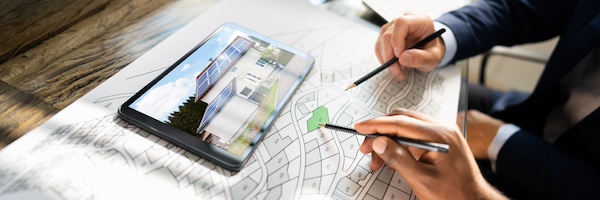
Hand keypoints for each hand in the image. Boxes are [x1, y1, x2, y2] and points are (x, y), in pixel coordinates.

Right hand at [357, 108, 505, 199]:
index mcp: (441, 135)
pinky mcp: (440, 141)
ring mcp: (443, 134)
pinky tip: (391, 160)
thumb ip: (399, 159)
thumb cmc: (454, 195)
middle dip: (381, 134)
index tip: (360, 127)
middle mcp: (443, 129)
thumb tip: (379, 142)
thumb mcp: (422, 180)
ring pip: (406, 129)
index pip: (401, 123)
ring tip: (376, 161)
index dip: (377, 125)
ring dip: (388, 142)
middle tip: (365, 149)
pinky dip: (399, 146)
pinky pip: (414, 137)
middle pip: (403, 121)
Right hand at [375, 14, 445, 80]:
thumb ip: (421, 58)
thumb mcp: (433, 57)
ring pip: (381, 41)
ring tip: (398, 72)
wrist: (428, 51)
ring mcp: (393, 27)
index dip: (397, 39)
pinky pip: (379, 47)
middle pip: (388, 34)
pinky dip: (384, 59)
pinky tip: (393, 66)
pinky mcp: (386, 36)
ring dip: (386, 60)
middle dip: (390, 56)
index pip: (401, 23)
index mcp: (419, 21)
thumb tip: (403, 58)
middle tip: (398, 71)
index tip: (399, 56)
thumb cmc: (431, 51)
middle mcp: (404, 21)